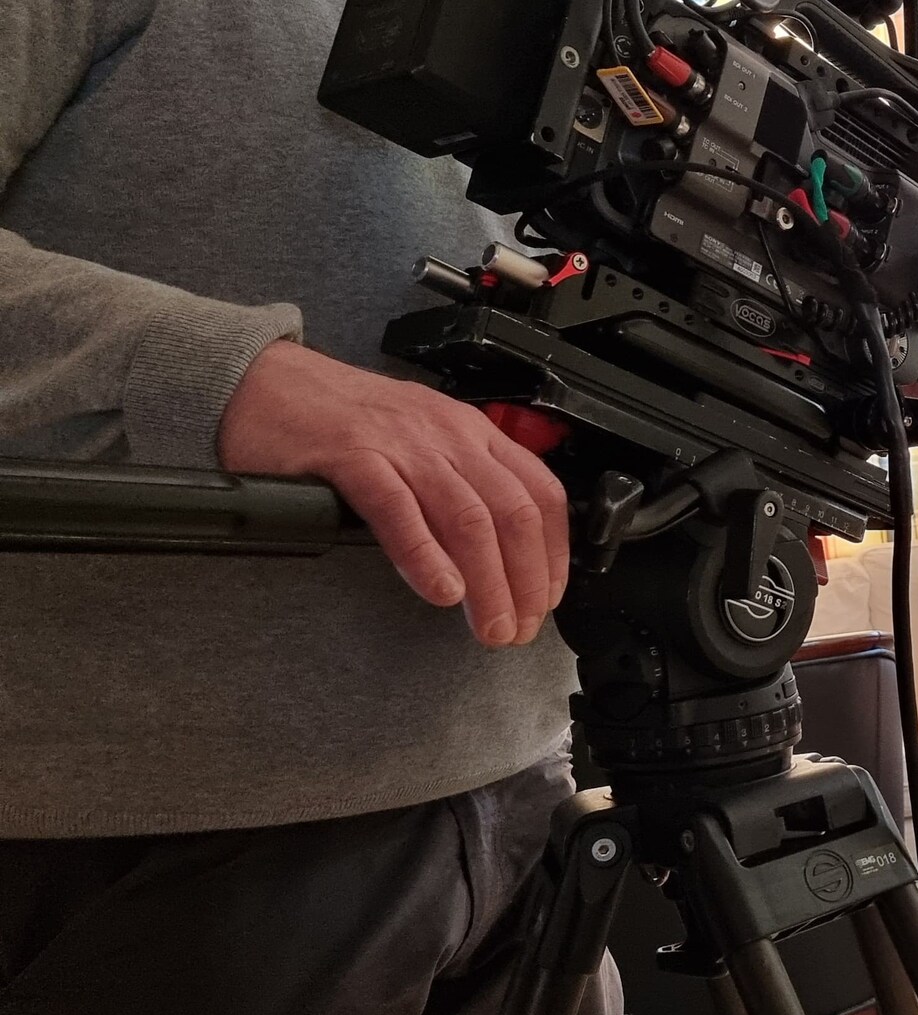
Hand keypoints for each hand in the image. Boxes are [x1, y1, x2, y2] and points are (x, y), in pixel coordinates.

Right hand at [218, 340, 569, 646]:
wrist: (264, 382)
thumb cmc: (342, 418)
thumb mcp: (423, 441)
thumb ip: (461, 486)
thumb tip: (498, 556)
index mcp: (471, 433)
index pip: (539, 494)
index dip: (552, 555)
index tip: (546, 599)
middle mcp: (447, 436)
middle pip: (512, 515)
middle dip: (525, 580)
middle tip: (519, 628)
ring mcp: (401, 445)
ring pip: (468, 518)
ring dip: (488, 582)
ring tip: (489, 625)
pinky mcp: (351, 456)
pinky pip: (399, 509)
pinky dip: (425, 554)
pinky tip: (439, 590)